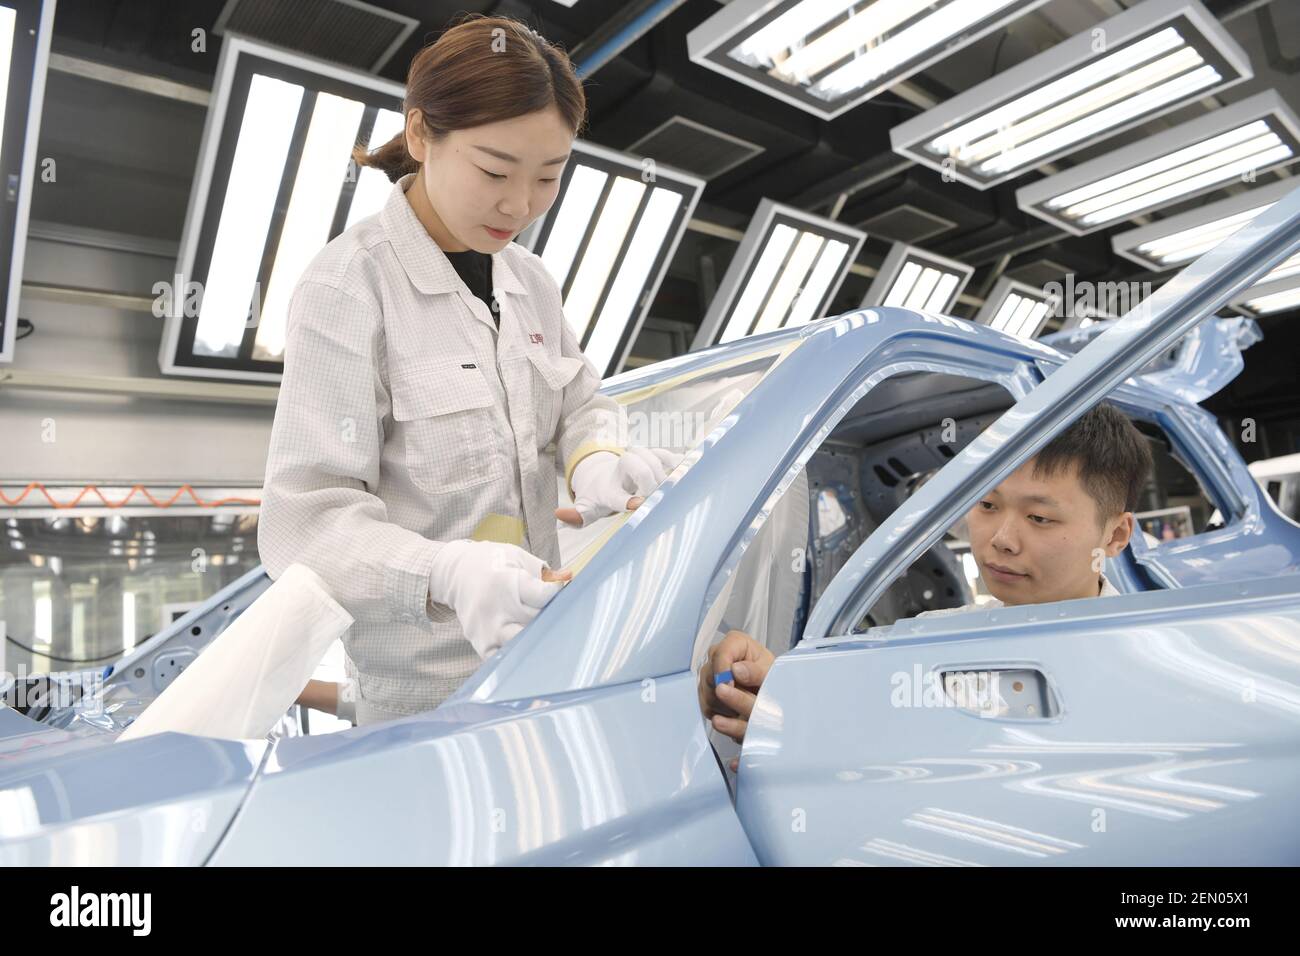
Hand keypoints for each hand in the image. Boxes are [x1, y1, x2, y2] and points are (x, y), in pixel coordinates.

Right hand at [428, 540, 572, 657]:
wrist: (457, 573)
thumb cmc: (495, 563)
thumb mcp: (519, 557)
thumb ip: (545, 573)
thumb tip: (570, 582)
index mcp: (507, 581)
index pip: (543, 596)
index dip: (557, 594)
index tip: (559, 590)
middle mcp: (496, 608)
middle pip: (536, 622)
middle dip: (551, 618)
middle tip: (559, 614)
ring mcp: (488, 629)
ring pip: (522, 645)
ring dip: (536, 640)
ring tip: (545, 633)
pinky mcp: (481, 643)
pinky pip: (504, 658)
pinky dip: (518, 655)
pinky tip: (526, 646)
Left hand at [556, 447, 682, 526]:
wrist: (604, 475)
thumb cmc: (598, 497)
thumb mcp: (586, 509)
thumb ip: (576, 517)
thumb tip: (558, 515)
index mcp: (607, 488)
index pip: (615, 496)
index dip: (626, 500)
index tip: (637, 504)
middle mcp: (622, 469)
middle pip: (638, 465)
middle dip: (649, 481)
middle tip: (656, 498)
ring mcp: (638, 459)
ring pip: (653, 458)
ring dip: (663, 475)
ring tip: (666, 491)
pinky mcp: (653, 455)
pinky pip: (667, 456)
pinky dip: (675, 466)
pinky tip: (679, 479)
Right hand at [697, 630, 774, 766]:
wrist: (768, 689)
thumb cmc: (770, 675)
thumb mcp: (770, 672)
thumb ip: (755, 671)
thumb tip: (736, 670)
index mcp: (734, 642)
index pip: (720, 655)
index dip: (723, 673)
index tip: (731, 686)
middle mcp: (717, 655)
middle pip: (711, 676)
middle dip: (727, 692)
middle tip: (746, 700)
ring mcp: (709, 674)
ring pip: (708, 694)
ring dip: (726, 706)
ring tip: (745, 707)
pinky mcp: (706, 692)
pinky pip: (708, 707)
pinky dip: (722, 714)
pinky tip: (736, 712)